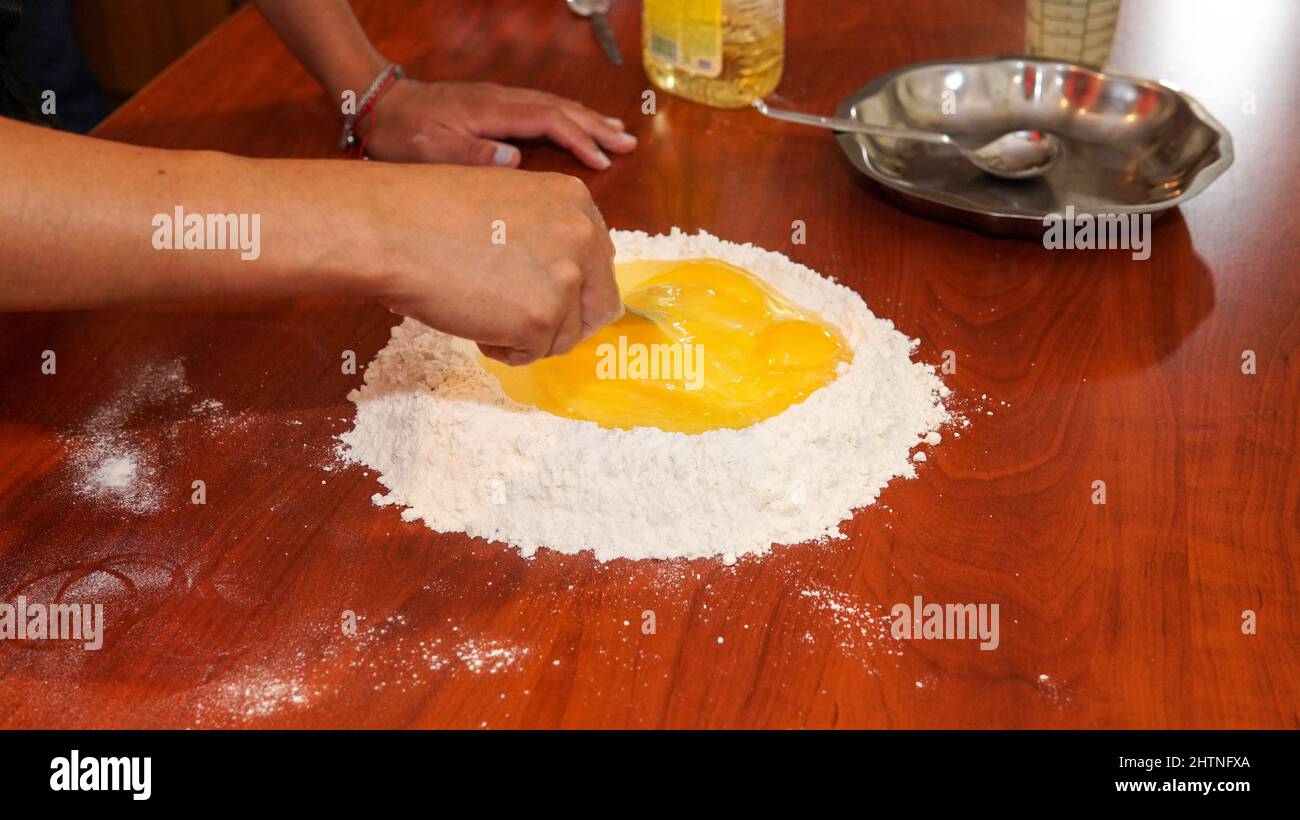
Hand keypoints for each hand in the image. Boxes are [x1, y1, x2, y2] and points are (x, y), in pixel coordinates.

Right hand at [356, 164, 621, 364]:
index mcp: (576, 202)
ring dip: (529, 336)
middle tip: (523, 322)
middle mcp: (583, 236)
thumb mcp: (509, 204)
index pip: (599, 264)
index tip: (543, 296)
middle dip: (565, 321)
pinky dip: (505, 349)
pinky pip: (534, 354)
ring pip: (566, 336)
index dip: (572, 289)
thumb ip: (546, 235)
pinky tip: (475, 323)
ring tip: (482, 311)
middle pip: (599, 305)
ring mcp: (566, 279)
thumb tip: (562, 280)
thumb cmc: (430, 213)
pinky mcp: (541, 319)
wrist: (392, 229)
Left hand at [364, 79, 636, 169]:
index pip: (548, 121)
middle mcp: (502, 100)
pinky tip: (577, 123)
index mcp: (492, 111)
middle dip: (596, 127)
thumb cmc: (403, 133)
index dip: (578, 140)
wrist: (379, 104)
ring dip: (587, 119)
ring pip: (554, 105)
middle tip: (628, 144)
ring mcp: (500, 100)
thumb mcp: (430, 149)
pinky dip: (568, 116)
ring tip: (617, 133)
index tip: (602, 160)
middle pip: (560, 109)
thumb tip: (514, 160)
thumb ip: (471, 155)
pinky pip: (542, 107)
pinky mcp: (495, 105)